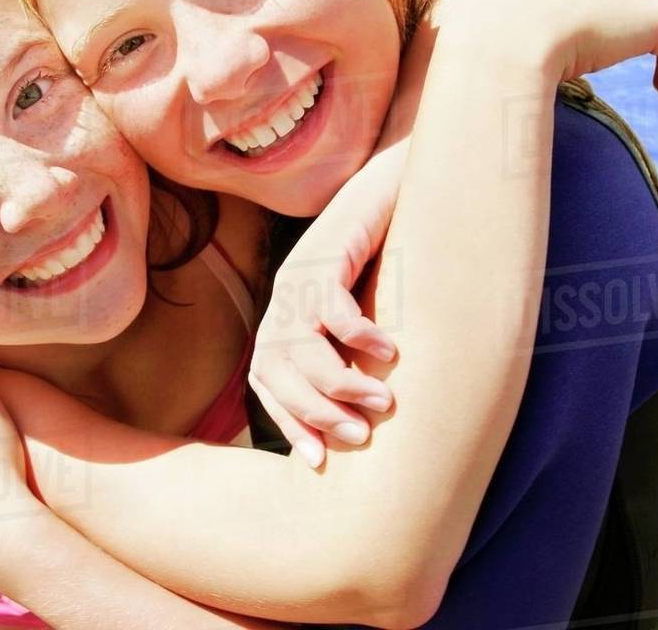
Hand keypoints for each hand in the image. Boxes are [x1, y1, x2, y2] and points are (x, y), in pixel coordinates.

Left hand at [250, 215, 395, 468]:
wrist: (381, 197)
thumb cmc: (376, 268)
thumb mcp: (357, 320)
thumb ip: (349, 359)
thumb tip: (366, 417)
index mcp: (280, 323)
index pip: (268, 385)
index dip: (290, 423)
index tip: (320, 460)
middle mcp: (280, 304)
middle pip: (276, 370)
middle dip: (314, 412)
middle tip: (359, 436)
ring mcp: (297, 280)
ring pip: (302, 346)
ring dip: (341, 382)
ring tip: (383, 401)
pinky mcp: (323, 257)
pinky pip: (334, 307)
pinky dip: (359, 335)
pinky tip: (389, 349)